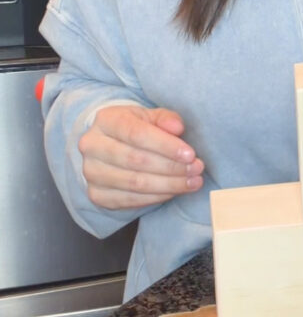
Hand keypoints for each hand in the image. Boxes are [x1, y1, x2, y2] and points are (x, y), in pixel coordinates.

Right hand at [78, 104, 204, 208]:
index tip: (190, 154)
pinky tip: (175, 191)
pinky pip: (131, 200)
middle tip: (197, 169)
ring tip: (193, 181)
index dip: (166, 146)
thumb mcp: (149, 116)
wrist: (108, 144)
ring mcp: (92, 173)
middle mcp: (92, 146)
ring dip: (169, 184)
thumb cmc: (134, 127)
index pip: (137, 134)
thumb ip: (164, 118)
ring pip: (135, 183)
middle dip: (172, 167)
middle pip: (137, 160)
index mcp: (105, 121)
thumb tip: (177, 127)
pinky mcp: (97, 195)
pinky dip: (157, 197)